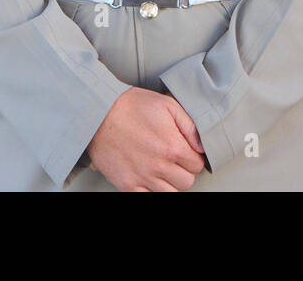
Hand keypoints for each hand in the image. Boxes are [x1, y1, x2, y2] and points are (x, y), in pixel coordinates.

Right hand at [87, 87, 206, 190]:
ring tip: (163, 168)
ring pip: (170, 193)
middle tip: (176, 160)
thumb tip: (202, 146)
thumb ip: (190, 126)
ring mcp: (141, 176)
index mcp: (172, 146)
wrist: (100, 113)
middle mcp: (158, 165)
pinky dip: (151, 190)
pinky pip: (146, 197)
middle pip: (186, 182)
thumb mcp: (168, 105)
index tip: (187, 152)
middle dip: (185, 171)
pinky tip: (150, 177)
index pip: (197, 165)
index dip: (194, 157)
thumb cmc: (133, 106)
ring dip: (170, 182)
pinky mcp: (126, 183)